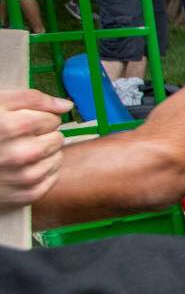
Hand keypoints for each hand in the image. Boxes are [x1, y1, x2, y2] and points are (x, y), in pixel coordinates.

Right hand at [0, 89, 72, 208]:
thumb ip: (31, 98)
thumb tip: (65, 104)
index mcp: (9, 128)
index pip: (52, 119)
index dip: (39, 117)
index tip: (23, 122)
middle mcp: (19, 154)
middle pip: (57, 138)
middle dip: (42, 135)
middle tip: (19, 139)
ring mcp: (24, 177)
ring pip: (58, 157)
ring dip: (44, 153)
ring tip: (18, 153)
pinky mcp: (27, 195)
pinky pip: (53, 177)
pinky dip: (42, 171)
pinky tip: (22, 167)